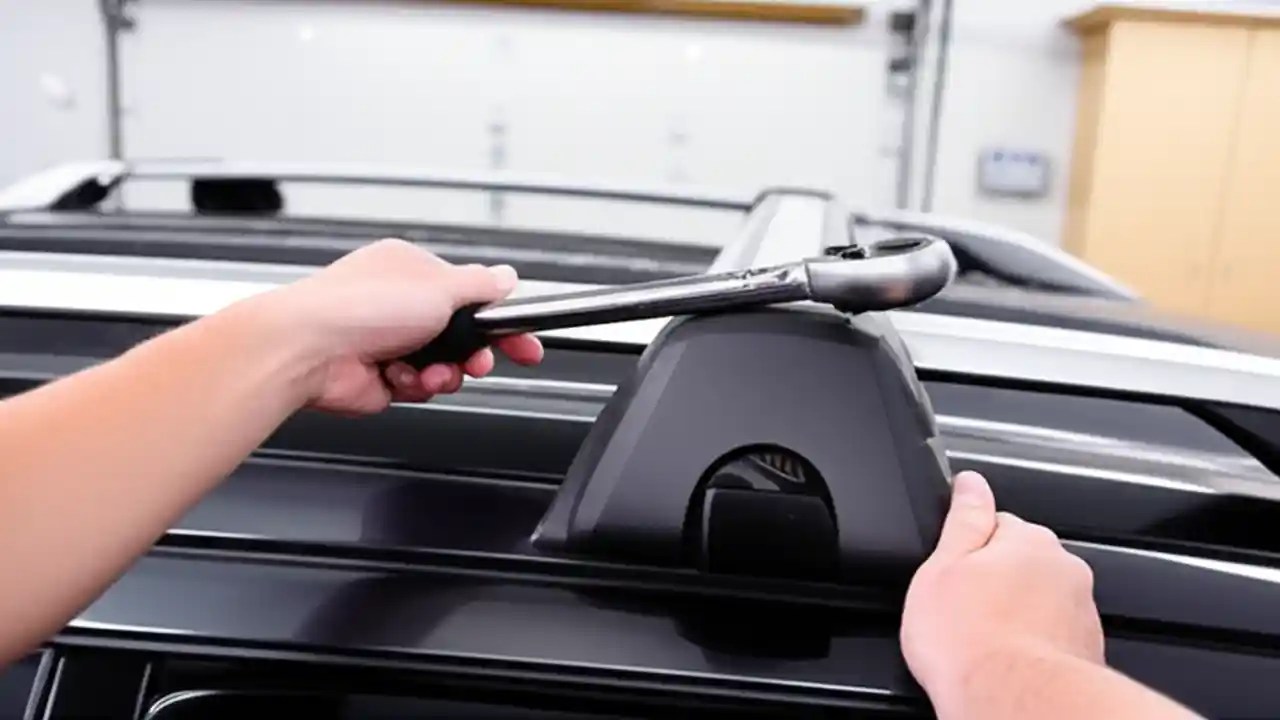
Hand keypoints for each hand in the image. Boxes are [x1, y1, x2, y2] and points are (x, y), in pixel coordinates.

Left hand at [251, 238, 542, 413]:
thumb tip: (507, 278)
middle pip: (460, 335)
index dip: (500, 320)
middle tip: (480, 361)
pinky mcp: (381, 377)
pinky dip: (416, 386)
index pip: (471, 295)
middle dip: (473, 353)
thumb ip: (481, 286)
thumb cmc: (357, 307)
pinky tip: (402, 378)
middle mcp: (399, 305)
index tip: (523, 339)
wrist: (307, 350)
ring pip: (444, 365)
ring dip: (444, 372)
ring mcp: (389, 342)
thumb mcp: (440, 286)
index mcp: (412, 271)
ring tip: (432, 370)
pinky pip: (419, 387)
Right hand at [900, 471, 1103, 707]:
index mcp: (1027, 540)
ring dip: (1016, 614)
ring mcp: (1079, 610)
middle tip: (963, 612)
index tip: (953, 574)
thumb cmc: (971, 643)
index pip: (995, 525)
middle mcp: (1063, 568)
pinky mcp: (1087, 649)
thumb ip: (963, 518)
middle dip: (995, 582)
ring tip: (984, 643)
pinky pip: (1052, 634)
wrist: (1015, 704)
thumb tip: (970, 482)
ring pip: (1038, 600)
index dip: (967, 551)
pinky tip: (1008, 662)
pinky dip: (1033, 644)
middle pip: (1020, 562)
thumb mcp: (943, 567)